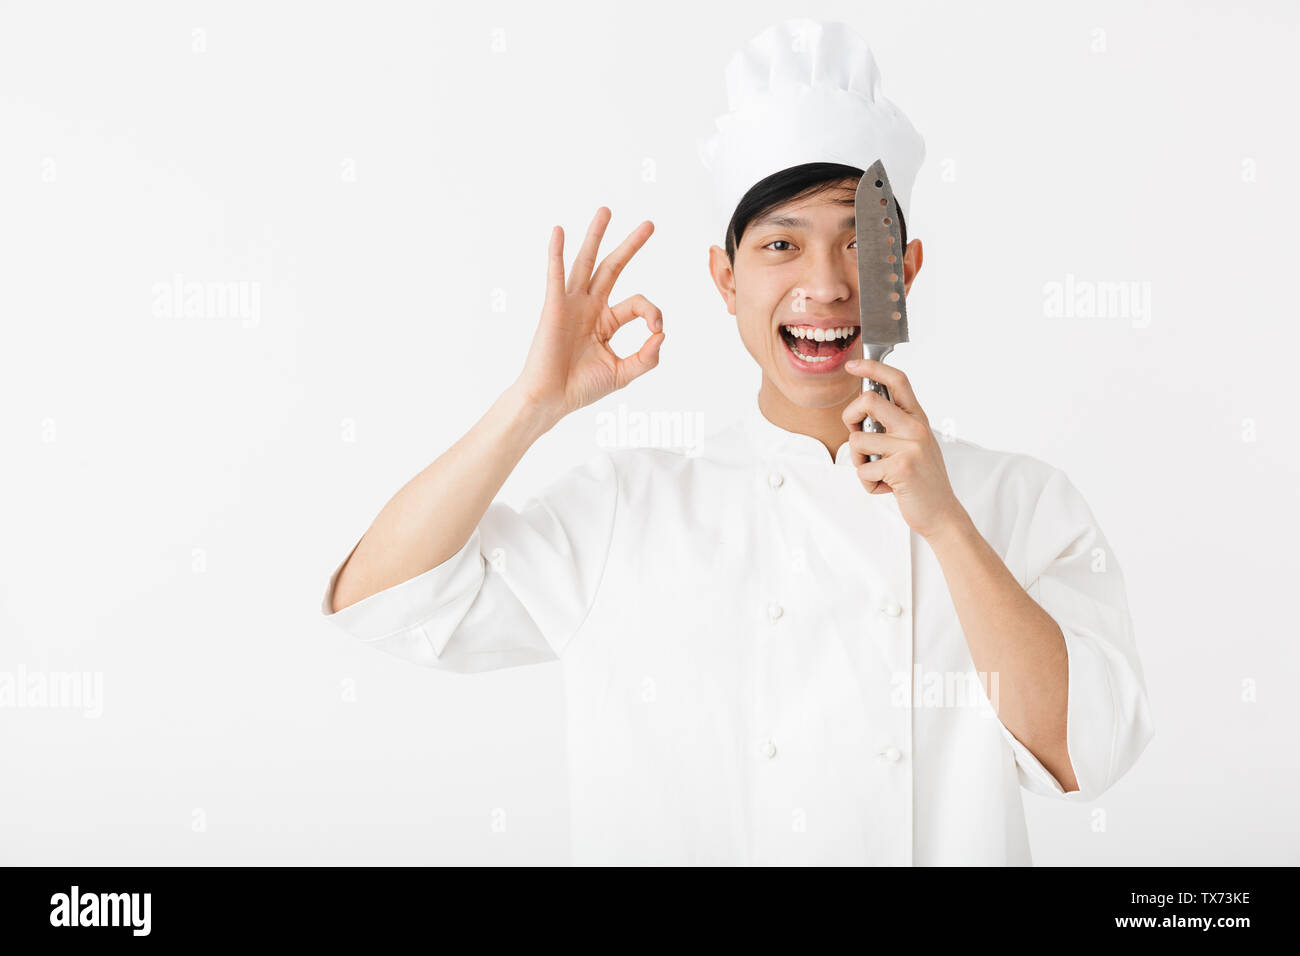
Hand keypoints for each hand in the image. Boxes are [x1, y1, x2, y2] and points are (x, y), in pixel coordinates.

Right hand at [515, 207, 664, 426]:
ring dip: (596, 236)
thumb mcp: (623, 373)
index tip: (656, 331)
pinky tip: (559, 231)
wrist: (551, 399)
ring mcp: (571, 304)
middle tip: (650, 224)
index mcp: (606, 321)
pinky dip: (556, 252)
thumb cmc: (581, 388)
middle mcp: (589, 307)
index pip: (638, 303)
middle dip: (631, 246)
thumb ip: (647, 357)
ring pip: (586, 262)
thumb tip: (662, 334)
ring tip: (606, 211)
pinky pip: (555, 275)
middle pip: (613, 268)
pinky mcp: (553, 307)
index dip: (653, 313)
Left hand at [841, 358, 969, 540]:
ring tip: (880, 473)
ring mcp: (910, 446)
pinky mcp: (901, 466)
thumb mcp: (913, 445)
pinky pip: (863, 469)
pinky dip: (868, 483)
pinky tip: (886, 488)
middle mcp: (916, 427)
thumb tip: (860, 413)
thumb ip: (893, 427)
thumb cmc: (920, 480)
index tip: (852, 365)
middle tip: (857, 436)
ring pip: (858, 441)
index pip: (897, 380)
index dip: (872, 368)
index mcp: (917, 418)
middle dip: (849, 417)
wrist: (941, 513)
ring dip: (860, 462)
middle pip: (868, 401)